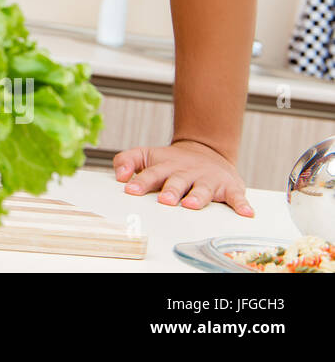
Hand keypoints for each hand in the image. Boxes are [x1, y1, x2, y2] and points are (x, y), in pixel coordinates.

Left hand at [113, 139, 253, 215]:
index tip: (131, 189)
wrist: (206, 150)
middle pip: (177, 182)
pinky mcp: (228, 187)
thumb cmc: (171, 161)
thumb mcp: (146, 155)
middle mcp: (186, 173)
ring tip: (192, 205)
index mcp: (165, 167)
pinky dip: (242, 204)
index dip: (141, 181)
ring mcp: (207, 180)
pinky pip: (237, 197)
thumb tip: (118, 176)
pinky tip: (246, 213)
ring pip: (202, 190)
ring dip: (198, 197)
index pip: (151, 174)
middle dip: (170, 191)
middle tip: (164, 200)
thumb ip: (127, 161)